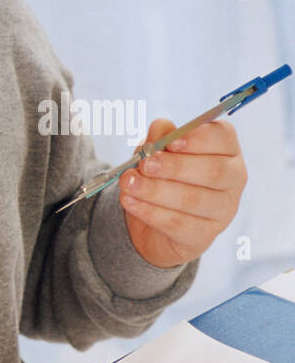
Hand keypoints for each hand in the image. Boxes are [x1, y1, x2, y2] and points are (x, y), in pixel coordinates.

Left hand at [118, 117, 246, 268]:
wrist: (156, 226)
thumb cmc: (163, 179)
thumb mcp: (157, 154)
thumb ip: (159, 139)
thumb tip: (160, 127)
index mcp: (226, 151)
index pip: (224, 138)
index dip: (199, 139)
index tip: (171, 142)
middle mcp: (233, 179)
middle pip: (214, 171)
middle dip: (175, 167)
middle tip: (146, 164)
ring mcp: (222, 210)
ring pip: (193, 199)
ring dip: (156, 190)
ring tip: (129, 183)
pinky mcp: (204, 235)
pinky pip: (178, 223)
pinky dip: (150, 211)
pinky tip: (130, 201)